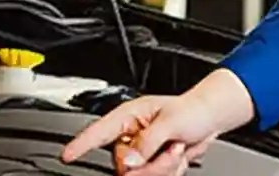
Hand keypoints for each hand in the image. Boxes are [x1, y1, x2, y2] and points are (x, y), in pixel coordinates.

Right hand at [60, 93, 216, 174]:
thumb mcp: (170, 122)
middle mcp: (130, 137)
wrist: (211, 120)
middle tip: (171, 149)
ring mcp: (140, 154)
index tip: (67, 155)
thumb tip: (128, 162)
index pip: (98, 132)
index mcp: (128, 118)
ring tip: (176, 149)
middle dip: (151, 164)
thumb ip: (146, 142)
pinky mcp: (151, 166)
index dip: (81, 144)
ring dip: (163, 168)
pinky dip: (169, 172)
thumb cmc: (192, 110)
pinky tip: (176, 157)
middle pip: (123, 166)